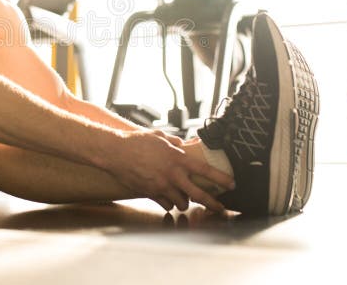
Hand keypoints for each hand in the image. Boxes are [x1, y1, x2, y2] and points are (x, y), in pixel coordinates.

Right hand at [106, 130, 232, 212]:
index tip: (231, 184)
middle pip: (198, 194)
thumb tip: (184, 145)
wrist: (116, 152)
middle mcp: (172, 175)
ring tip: (186, 199)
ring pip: (181, 203)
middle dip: (213, 204)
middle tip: (221, 208)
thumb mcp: (160, 137)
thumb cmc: (136, 142)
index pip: (205, 171)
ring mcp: (161, 186)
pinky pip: (165, 204)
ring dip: (186, 202)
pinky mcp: (150, 193)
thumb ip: (175, 142)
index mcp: (177, 159)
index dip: (221, 178)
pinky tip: (169, 199)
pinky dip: (169, 203)